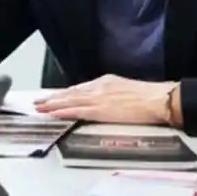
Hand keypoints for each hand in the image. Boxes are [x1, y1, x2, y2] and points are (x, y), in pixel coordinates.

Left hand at [33, 75, 176, 124]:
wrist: (158, 99)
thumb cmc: (149, 97)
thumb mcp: (126, 89)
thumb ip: (112, 94)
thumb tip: (105, 101)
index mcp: (105, 82)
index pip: (79, 89)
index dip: (65, 94)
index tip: (54, 97)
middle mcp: (98, 87)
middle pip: (70, 93)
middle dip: (53, 98)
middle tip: (38, 102)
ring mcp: (98, 98)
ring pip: (69, 101)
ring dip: (52, 105)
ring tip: (39, 108)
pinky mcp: (100, 110)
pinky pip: (77, 111)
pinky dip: (63, 112)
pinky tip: (53, 113)